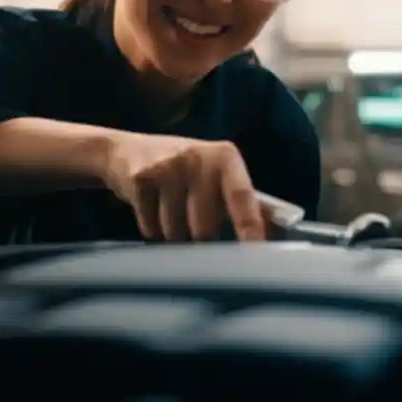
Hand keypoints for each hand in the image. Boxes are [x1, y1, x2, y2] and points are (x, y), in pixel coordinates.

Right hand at [103, 132, 265, 241]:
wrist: (124, 150)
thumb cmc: (183, 170)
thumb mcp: (215, 174)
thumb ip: (242, 199)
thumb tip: (277, 227)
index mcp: (224, 157)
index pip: (242, 197)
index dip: (250, 227)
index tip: (255, 251)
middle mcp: (198, 158)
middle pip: (205, 227)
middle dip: (201, 240)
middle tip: (195, 228)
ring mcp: (167, 167)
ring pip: (176, 232)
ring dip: (174, 236)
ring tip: (170, 214)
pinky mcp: (140, 179)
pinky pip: (151, 228)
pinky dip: (152, 229)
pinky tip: (151, 210)